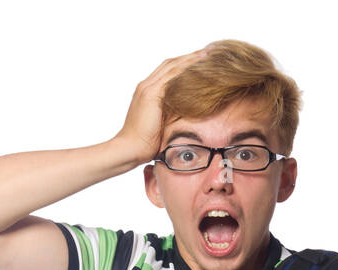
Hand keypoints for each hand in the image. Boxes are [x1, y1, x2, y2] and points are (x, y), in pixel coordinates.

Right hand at [114, 48, 210, 163]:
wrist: (130, 149)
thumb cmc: (147, 144)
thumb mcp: (163, 125)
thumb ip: (173, 115)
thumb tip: (192, 115)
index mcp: (148, 92)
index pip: (167, 72)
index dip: (183, 65)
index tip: (200, 61)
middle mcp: (146, 86)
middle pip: (170, 64)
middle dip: (188, 57)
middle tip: (207, 52)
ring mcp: (147, 89)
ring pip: (171, 66)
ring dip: (189, 59)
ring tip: (206, 53)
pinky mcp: (151, 95)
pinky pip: (170, 76)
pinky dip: (185, 68)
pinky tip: (198, 65)